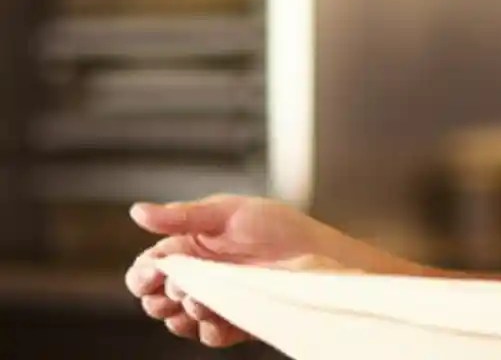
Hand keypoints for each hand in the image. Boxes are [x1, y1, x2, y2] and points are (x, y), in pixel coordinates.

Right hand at [124, 194, 332, 347]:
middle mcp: (198, 278)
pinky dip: (208, 325)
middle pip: (155, 300)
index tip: (152, 272)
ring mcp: (215, 302)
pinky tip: (218, 311)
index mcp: (189, 248)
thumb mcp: (228, 211)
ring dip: (184, 311)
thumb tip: (137, 212)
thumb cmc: (277, 226)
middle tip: (179, 284)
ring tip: (201, 296)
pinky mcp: (234, 322)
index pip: (147, 270)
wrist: (317, 252)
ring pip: (178, 321)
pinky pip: (208, 334)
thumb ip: (182, 216)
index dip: (143, 275)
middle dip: (160, 296)